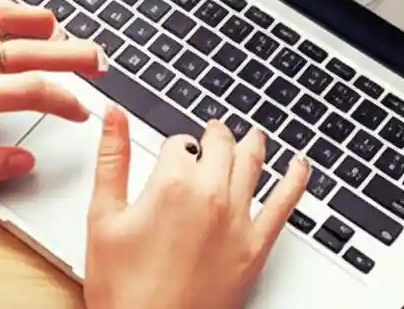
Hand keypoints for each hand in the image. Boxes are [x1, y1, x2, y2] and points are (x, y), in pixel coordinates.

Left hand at [0, 0, 105, 192]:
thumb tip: (22, 159)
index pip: (28, 90)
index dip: (64, 99)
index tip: (82, 112)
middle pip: (28, 48)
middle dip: (71, 54)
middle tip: (102, 63)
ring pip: (6, 24)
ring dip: (45, 28)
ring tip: (73, 37)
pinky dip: (6, 8)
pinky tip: (23, 15)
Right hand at [84, 106, 310, 308]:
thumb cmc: (124, 289)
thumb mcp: (103, 218)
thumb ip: (112, 160)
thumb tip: (115, 115)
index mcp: (171, 184)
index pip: (179, 143)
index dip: (174, 146)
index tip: (171, 153)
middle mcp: (210, 196)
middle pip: (220, 146)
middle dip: (214, 136)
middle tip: (212, 132)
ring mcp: (237, 221)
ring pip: (252, 165)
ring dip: (253, 144)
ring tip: (253, 135)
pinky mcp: (256, 248)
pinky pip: (285, 204)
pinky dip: (296, 179)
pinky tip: (300, 166)